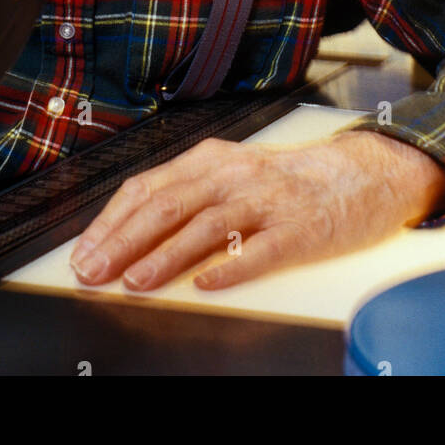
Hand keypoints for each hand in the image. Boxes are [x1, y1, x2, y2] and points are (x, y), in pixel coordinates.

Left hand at [70, 129, 444, 291]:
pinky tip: (207, 283)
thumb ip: (186, 198)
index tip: (85, 253)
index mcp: (210, 160)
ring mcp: (267, 200)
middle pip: (168, 205)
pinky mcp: (299, 228)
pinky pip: (260, 248)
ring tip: (136, 281)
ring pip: (206, 225)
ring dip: (166, 255)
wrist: (359, 174)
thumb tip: (126, 237)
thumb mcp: (230, 175)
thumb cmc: (286, 182)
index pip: (147, 187)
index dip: (111, 222)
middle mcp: (234, 175)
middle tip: (95, 272)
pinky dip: (230, 266)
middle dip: (124, 241)